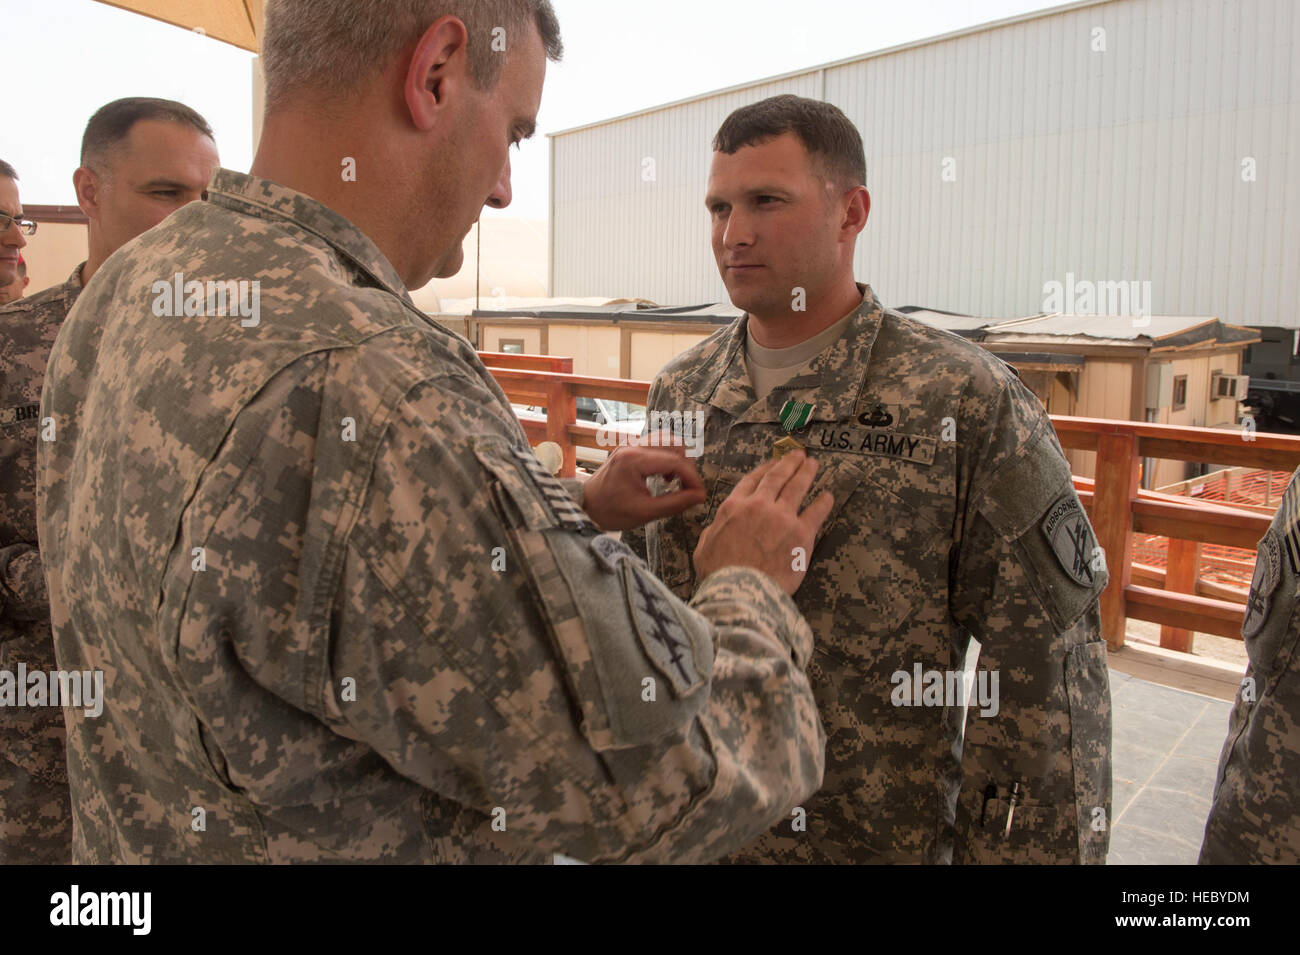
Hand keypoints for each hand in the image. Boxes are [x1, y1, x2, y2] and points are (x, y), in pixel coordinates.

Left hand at [581, 440, 706, 531]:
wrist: (586, 507)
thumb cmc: (611, 512)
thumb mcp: (645, 513)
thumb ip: (675, 503)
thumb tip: (699, 496)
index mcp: (634, 460)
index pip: (675, 460)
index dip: (692, 477)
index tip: (699, 493)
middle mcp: (633, 446)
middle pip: (673, 443)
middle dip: (686, 465)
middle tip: (687, 487)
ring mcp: (630, 445)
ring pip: (666, 439)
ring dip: (677, 458)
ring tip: (673, 480)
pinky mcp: (630, 448)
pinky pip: (656, 443)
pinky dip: (667, 456)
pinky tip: (663, 475)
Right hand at [693, 450, 833, 595]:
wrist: (741, 591)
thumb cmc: (719, 574)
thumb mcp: (704, 548)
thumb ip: (712, 532)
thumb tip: (717, 527)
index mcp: (734, 507)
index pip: (751, 481)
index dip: (764, 469)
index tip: (773, 463)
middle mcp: (759, 506)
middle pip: (777, 477)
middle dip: (789, 463)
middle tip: (798, 455)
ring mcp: (782, 517)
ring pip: (797, 487)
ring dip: (806, 473)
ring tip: (813, 464)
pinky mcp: (802, 533)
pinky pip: (816, 512)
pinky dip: (823, 502)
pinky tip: (828, 496)